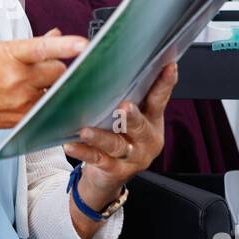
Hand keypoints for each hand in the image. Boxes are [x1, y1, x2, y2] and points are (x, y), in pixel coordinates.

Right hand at [0, 30, 88, 154]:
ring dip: (50, 85)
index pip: (42, 49)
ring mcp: (22, 102)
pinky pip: (49, 106)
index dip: (64, 46)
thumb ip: (30, 45)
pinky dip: (45, 101)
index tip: (83, 44)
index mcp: (8, 56)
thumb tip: (57, 35)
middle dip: (55, 67)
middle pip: (58, 70)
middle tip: (39, 69)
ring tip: (28, 85)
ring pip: (55, 89)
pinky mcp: (26, 119)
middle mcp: (17, 80)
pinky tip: (28, 98)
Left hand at [62, 61, 178, 203]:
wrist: (107, 178)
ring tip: (86, 130)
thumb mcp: (129, 118)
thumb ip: (129, 94)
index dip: (165, 82)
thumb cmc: (117, 138)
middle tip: (125, 107)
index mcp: (152, 120)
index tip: (168, 65)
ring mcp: (133, 157)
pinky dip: (83, 152)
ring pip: (117, 145)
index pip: (160, 99)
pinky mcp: (115, 170)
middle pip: (141, 126)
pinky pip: (97, 160)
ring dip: (101, 137)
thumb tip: (116, 60)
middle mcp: (146, 139)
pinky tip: (70, 145)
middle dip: (133, 116)